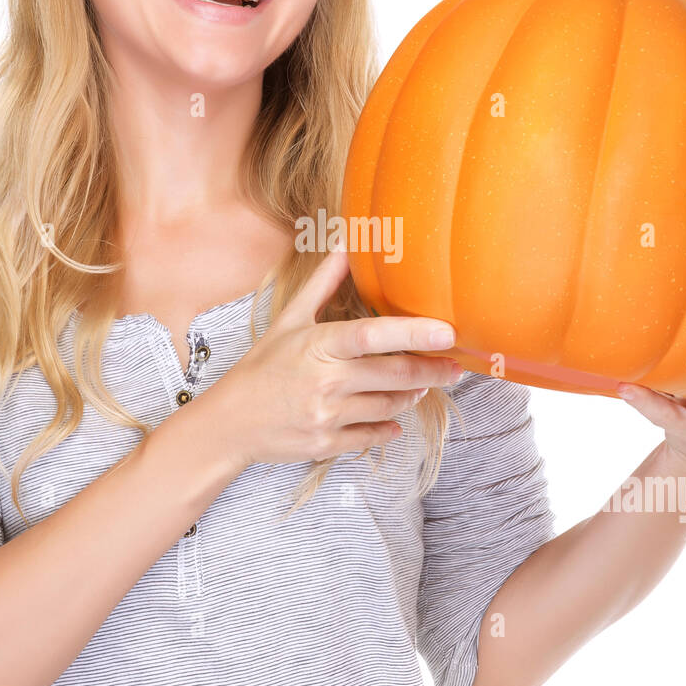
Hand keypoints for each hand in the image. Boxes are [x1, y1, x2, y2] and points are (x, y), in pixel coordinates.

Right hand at [201, 247, 462, 469]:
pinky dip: (389, 427)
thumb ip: (324, 282)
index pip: (372, 336)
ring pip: (389, 406)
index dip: (413, 333)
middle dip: (432, 371)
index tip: (447, 332)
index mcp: (317, 345)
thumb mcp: (289, 319)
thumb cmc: (263, 366)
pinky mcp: (326, 444)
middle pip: (393, 375)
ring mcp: (326, 415)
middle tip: (455, 365)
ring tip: (421, 385)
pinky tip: (394, 418)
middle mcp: (324, 381)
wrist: (230, 422)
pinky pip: (372, 436)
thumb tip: (346, 242)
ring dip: (411, 395)